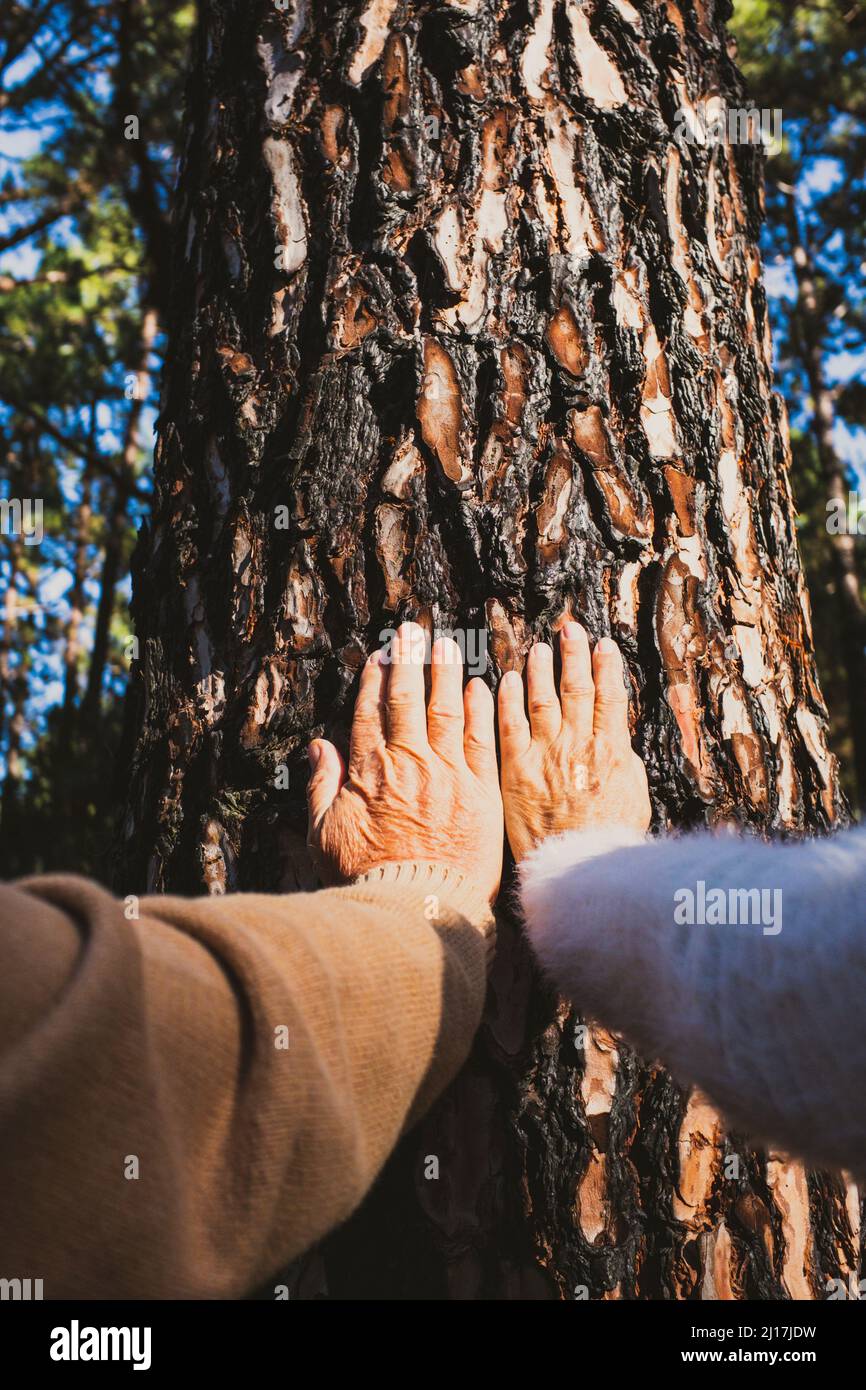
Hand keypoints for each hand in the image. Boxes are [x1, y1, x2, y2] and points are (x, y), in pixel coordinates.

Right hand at [307, 622, 503, 902]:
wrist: (418, 908)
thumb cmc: (366, 878)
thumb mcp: (323, 835)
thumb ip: (320, 787)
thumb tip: (317, 747)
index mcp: (370, 770)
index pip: (370, 711)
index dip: (374, 678)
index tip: (379, 655)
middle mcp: (409, 763)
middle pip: (407, 699)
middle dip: (408, 661)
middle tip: (411, 630)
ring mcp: (448, 775)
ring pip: (447, 710)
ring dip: (445, 674)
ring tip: (445, 644)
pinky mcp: (481, 793)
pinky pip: (481, 740)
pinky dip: (480, 710)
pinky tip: (481, 687)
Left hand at [498, 623, 650, 862]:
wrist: (577, 867)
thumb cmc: (608, 839)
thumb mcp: (633, 796)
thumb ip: (623, 763)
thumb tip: (619, 742)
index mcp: (612, 750)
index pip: (610, 697)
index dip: (606, 667)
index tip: (602, 644)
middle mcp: (579, 745)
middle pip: (577, 689)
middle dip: (574, 655)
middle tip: (569, 628)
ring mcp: (546, 755)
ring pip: (542, 700)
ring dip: (539, 670)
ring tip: (538, 647)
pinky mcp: (516, 770)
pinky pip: (510, 727)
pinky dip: (507, 701)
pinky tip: (505, 680)